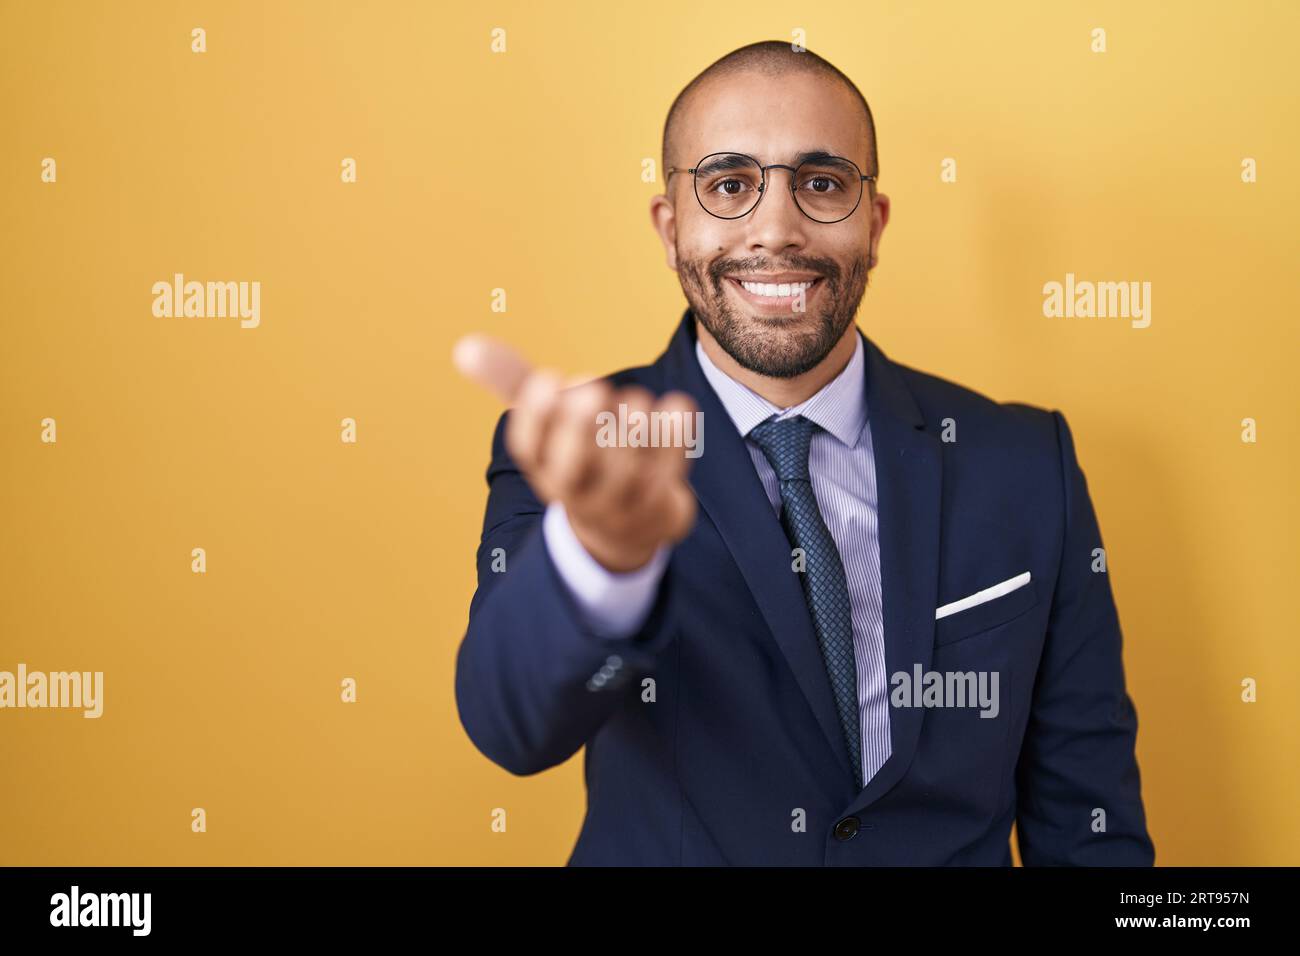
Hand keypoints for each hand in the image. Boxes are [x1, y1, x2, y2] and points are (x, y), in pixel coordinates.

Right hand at [453, 334, 697, 571]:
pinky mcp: (660, 506)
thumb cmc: (579, 456)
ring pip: (624, 469)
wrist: (627, 527)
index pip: (529, 449)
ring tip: (635, 400)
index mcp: (544, 468)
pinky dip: (674, 434)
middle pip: (571, 468)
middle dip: (581, 429)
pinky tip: (676, 405)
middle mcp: (577, 491)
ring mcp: (619, 504)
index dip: (537, 415)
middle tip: (594, 392)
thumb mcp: (547, 425)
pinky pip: (669, 471)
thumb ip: (512, 383)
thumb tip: (464, 347)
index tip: (549, 379)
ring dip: (632, 425)